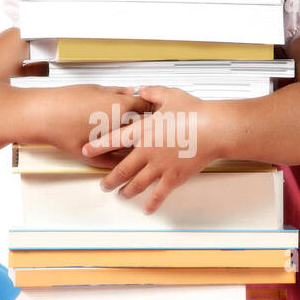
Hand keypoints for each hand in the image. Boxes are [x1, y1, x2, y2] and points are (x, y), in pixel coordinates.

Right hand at [34, 84, 154, 165]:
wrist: (43, 116)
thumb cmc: (65, 100)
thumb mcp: (96, 89)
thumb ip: (118, 91)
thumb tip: (132, 91)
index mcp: (120, 106)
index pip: (149, 105)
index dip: (154, 105)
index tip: (156, 106)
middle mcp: (119, 126)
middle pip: (148, 127)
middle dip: (153, 125)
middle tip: (157, 124)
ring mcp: (110, 145)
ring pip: (135, 147)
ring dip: (141, 144)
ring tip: (145, 141)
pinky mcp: (98, 158)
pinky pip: (118, 161)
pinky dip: (124, 159)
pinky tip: (127, 156)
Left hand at [80, 84, 228, 212]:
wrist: (213, 128)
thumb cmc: (194, 112)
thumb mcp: (170, 95)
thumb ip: (152, 93)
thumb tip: (142, 90)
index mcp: (143, 130)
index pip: (113, 140)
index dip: (97, 146)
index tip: (86, 151)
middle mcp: (147, 150)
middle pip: (121, 169)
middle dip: (109, 180)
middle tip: (103, 185)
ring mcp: (159, 166)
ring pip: (136, 184)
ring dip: (126, 192)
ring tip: (121, 195)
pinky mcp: (174, 176)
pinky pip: (159, 194)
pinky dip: (152, 203)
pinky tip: (147, 209)